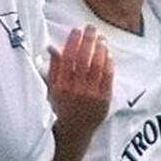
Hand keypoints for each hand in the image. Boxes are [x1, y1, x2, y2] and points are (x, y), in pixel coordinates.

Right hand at [48, 25, 112, 145]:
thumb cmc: (62, 108)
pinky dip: (108, 63)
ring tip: (101, 38)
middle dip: (88, 40)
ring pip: (97, 66)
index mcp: (61, 85)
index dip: (73, 42)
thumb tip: (52, 47)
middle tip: (91, 28)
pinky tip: (108, 53)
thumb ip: (53, 68)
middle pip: (84, 59)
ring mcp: (91, 95)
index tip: (76, 30)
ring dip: (100, 49)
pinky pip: (108, 77)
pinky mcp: (104, 100)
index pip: (67, 58)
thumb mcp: (52, 88)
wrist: (74, 132)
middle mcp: (76, 89)